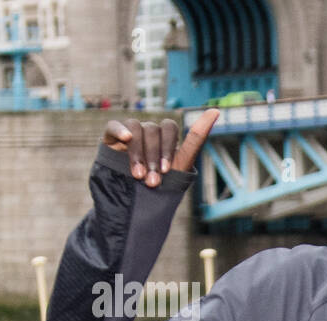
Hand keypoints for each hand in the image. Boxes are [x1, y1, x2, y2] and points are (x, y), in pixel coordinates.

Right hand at [102, 109, 218, 187]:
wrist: (135, 205)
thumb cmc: (163, 185)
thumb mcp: (182, 163)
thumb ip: (196, 138)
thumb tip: (215, 110)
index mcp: (166, 138)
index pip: (169, 127)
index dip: (168, 147)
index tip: (166, 170)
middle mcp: (149, 133)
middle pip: (152, 129)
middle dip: (153, 157)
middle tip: (152, 181)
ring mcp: (130, 134)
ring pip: (135, 129)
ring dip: (138, 153)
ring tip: (138, 175)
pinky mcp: (112, 139)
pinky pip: (113, 125)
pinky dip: (120, 130)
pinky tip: (125, 138)